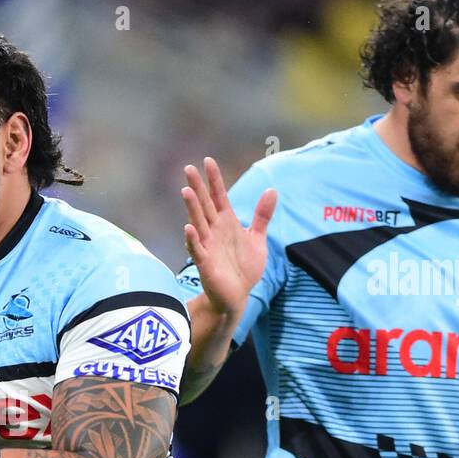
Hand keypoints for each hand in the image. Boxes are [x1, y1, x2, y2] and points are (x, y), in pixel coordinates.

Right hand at [181, 157, 276, 315]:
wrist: (238, 296)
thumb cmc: (244, 269)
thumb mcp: (257, 239)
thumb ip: (262, 215)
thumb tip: (272, 190)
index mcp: (227, 223)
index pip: (218, 196)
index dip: (214, 179)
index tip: (208, 161)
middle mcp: (214, 231)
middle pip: (205, 205)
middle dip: (198, 187)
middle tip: (189, 168)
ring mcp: (208, 246)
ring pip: (198, 223)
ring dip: (192, 208)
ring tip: (186, 191)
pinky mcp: (205, 263)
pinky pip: (197, 249)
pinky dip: (193, 239)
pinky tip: (188, 228)